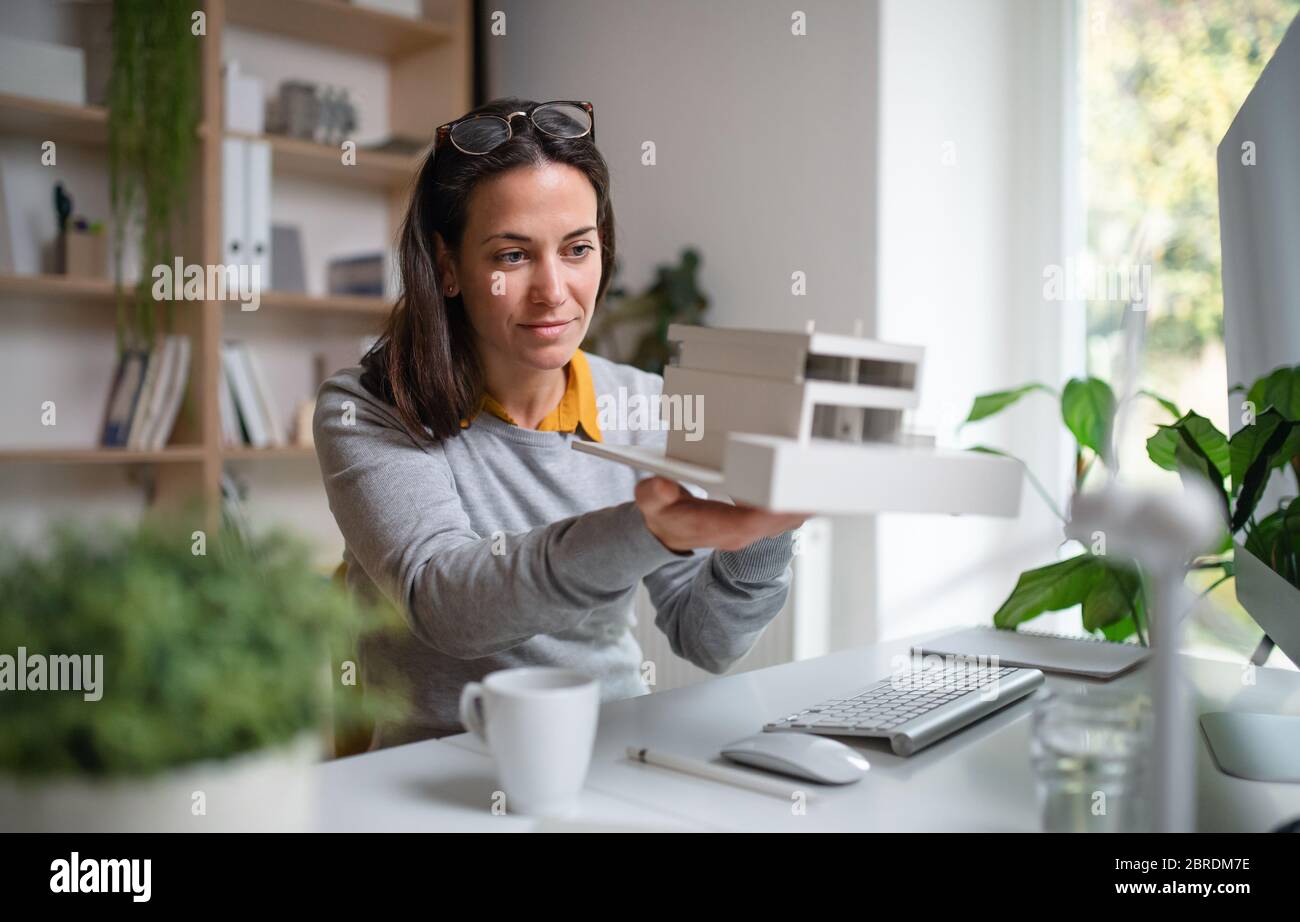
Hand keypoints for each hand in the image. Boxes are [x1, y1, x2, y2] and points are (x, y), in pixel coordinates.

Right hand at [634, 476, 809, 552]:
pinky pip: (788, 513)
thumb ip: (654, 495)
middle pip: (781, 519)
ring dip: (807, 500)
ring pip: (790, 517)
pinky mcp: (759, 521)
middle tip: (824, 475)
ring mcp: (753, 528)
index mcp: (719, 529)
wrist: (669, 531)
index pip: (751, 521)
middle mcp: (742, 532)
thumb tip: (662, 486)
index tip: (791, 494)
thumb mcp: (651, 504)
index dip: (772, 509)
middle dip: (802, 500)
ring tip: (826, 475)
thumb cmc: (665, 515)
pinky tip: (814, 484)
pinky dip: (801, 500)